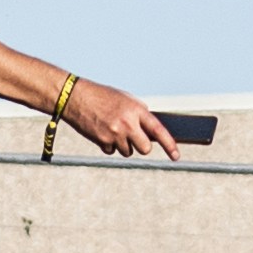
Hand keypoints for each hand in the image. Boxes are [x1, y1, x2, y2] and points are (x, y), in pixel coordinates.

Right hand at [60, 78, 176, 160]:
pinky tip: (102, 132)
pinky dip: (109, 145)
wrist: (76, 98)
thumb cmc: (103, 97)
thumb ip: (140, 114)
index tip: (176, 156)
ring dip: (124, 145)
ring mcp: (115, 133)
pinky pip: (112, 151)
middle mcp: (127, 123)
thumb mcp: (126, 100)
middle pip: (145, 149)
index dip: (169, 145)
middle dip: (141, 146)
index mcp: (137, 110)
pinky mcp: (102, 141)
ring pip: (128, 152)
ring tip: (113, 129)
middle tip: (134, 137)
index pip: (158, 130)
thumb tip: (153, 132)